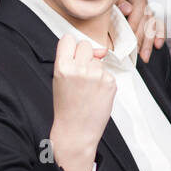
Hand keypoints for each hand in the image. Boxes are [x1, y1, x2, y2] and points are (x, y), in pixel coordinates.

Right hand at [49, 34, 116, 170]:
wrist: (76, 131)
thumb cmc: (67, 106)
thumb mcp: (60, 79)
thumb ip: (73, 59)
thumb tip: (101, 50)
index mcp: (62, 67)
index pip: (68, 39)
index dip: (70, 48)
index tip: (70, 59)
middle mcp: (80, 68)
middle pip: (86, 45)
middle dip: (84, 57)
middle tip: (80, 77)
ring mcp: (96, 75)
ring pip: (98, 60)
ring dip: (95, 70)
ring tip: (88, 89)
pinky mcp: (110, 82)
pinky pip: (107, 72)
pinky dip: (104, 81)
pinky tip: (96, 94)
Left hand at [118, 0, 164, 62]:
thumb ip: (117, 1)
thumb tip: (128, 9)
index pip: (140, 2)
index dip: (136, 19)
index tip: (130, 33)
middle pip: (146, 15)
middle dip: (142, 35)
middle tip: (135, 49)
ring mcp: (143, 3)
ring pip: (151, 22)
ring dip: (148, 40)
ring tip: (144, 55)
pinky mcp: (146, 12)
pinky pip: (156, 23)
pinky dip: (158, 34)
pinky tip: (157, 44)